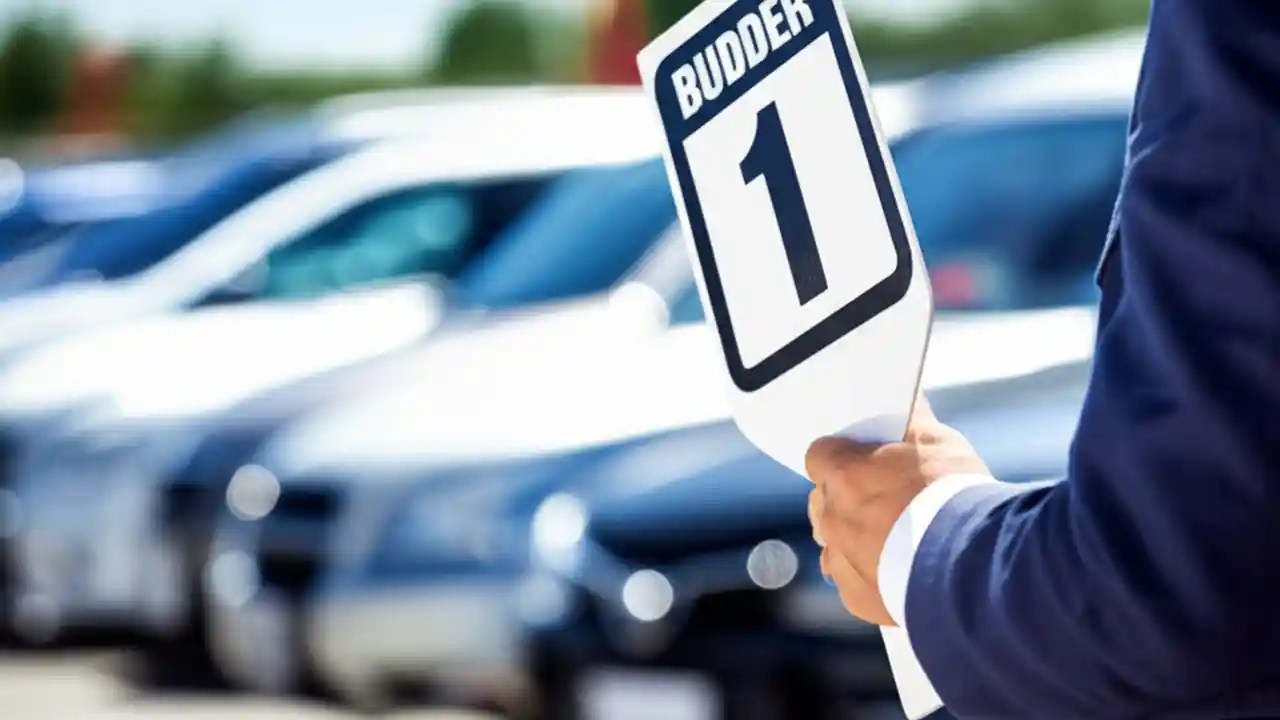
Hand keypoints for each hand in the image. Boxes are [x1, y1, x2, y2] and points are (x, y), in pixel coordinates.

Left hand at [805, 396, 988, 625]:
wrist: (974, 567)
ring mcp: (841, 560)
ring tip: (892, 538)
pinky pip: (850, 580)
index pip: (819, 455)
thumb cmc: (955, 496)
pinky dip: (867, 575)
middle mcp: (832, 518)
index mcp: (843, 475)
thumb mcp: (938, 442)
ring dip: (852, 538)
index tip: (861, 459)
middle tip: (881, 498)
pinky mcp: (856, 597)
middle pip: (823, 500)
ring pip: (833, 543)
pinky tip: (897, 570)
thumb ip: (912, 420)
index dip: (841, 456)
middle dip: (844, 497)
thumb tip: (908, 397)